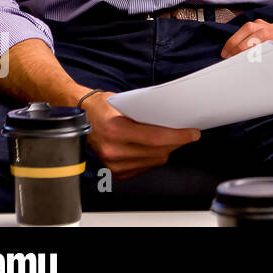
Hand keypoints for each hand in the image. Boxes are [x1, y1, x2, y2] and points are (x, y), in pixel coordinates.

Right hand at [81, 92, 200, 180]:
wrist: (80, 116)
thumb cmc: (102, 106)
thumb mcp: (124, 101)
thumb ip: (147, 111)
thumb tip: (173, 117)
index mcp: (115, 130)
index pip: (155, 138)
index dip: (178, 136)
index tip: (193, 133)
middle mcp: (112, 150)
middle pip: (156, 152)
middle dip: (176, 143)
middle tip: (188, 134)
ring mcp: (112, 163)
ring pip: (152, 161)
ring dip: (165, 151)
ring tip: (173, 139)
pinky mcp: (114, 171)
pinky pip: (143, 168)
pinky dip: (152, 158)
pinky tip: (155, 148)